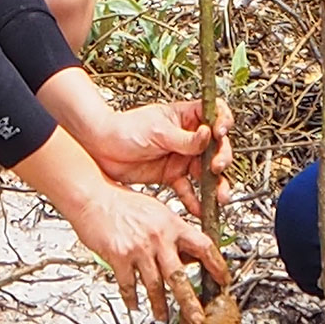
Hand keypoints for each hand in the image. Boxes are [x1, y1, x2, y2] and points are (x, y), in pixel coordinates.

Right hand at [66, 184, 228, 323]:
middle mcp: (158, 237)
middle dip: (190, 301)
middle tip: (197, 318)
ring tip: (163, 317)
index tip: (223, 279)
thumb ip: (173, 234)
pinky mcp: (119, 257)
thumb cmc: (124, 203)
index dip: (216, 265)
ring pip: (155, 285)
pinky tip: (135, 304)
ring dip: (160, 305)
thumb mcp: (157, 211)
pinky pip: (129, 285)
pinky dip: (132, 298)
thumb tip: (189, 256)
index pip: (203, 246)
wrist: (94, 198)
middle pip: (180, 275)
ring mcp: (139, 248)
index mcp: (172, 224)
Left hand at [79, 99, 233, 211]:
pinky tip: (199, 209)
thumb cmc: (125, 129)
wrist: (101, 148)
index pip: (214, 114)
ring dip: (215, 185)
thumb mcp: (157, 130)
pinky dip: (194, 200)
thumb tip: (207, 136)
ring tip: (219, 197)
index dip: (223, 122)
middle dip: (221, 158)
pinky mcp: (171, 176)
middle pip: (215, 147)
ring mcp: (180, 158)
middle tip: (216, 167)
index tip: (220, 133)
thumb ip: (184, 139)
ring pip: (205, 172)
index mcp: (185, 118)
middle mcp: (187, 138)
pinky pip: (187, 190)